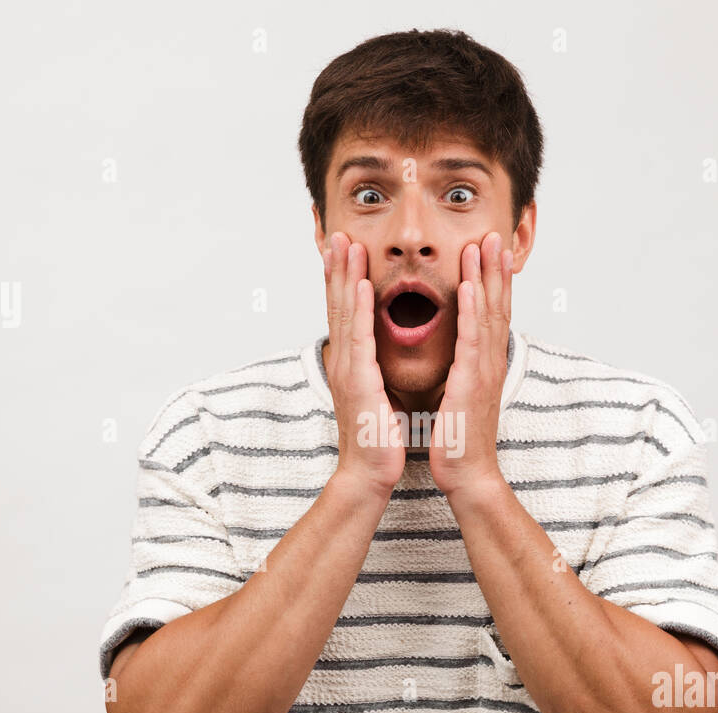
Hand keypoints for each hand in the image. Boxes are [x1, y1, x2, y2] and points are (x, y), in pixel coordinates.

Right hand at [322, 232, 406, 496]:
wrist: (370, 474)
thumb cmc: (379, 441)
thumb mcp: (378, 398)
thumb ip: (375, 374)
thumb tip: (378, 362)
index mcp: (353, 364)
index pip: (347, 314)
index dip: (344, 280)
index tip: (345, 250)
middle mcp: (345, 362)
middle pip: (339, 305)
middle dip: (338, 268)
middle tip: (337, 233)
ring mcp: (348, 369)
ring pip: (345, 313)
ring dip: (344, 275)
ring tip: (345, 243)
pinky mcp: (359, 381)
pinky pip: (359, 337)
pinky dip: (358, 308)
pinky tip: (361, 284)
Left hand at [431, 231, 511, 497]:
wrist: (465, 474)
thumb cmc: (458, 440)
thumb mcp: (458, 396)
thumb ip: (460, 371)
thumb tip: (456, 358)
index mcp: (484, 363)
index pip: (489, 313)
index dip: (491, 280)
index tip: (488, 250)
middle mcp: (489, 361)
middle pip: (496, 304)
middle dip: (495, 267)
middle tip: (494, 232)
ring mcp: (483, 370)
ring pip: (487, 314)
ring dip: (485, 277)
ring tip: (483, 244)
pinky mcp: (471, 383)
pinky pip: (471, 341)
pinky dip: (470, 311)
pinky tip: (467, 287)